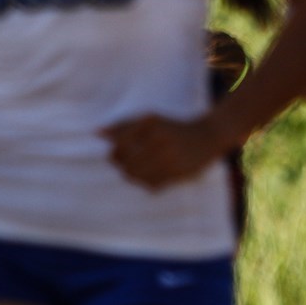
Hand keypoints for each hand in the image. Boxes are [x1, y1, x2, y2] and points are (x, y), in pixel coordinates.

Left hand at [101, 114, 225, 190]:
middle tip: (128, 165)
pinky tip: (151, 176)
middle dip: (123, 166)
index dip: (114, 153)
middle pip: (126, 164)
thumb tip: (96, 133)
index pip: (119, 145)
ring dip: (134, 176)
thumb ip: (123, 125)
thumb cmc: (174, 127)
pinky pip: (152, 185)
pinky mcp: (178, 173)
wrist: (209, 136)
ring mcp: (170, 158)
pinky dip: (147, 183)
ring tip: (139, 171)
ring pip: (137, 176)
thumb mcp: (151, 120)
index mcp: (151, 125)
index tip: (117, 154)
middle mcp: (161, 140)